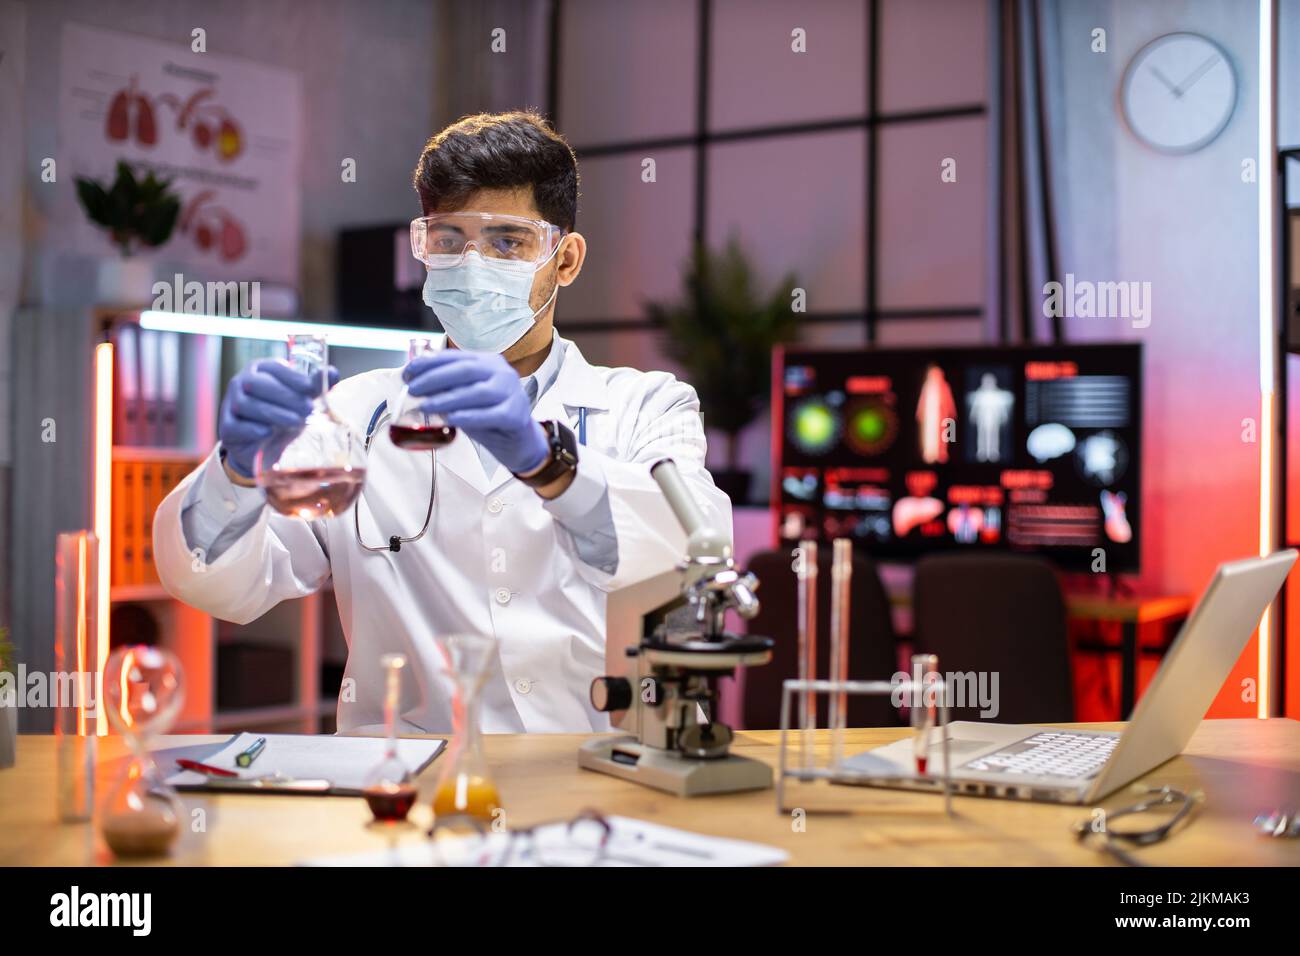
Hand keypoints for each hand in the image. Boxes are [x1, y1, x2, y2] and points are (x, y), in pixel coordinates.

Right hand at [218, 359, 337, 477]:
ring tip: (296, 422)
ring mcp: (230, 404)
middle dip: (286, 397)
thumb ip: (315, 386)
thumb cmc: (282, 415)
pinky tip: (268, 432)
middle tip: (309, 409)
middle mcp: (241, 383)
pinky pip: (236, 426)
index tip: (312, 389)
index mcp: (261, 369)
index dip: (294, 379)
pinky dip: (252, 429)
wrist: (262, 447)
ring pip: (247, 405)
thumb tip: (333, 372)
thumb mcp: (300, 400)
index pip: (275, 369)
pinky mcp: (226, 427)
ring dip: (274, 413)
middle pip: (258, 385)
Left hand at [403, 350, 547, 474]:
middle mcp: (501, 373)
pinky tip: (451, 420)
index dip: (429, 363)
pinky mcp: (516, 415)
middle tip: (414, 390)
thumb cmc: (488, 416)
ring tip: (426, 407)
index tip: (409, 372)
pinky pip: (490, 415)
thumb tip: (416, 386)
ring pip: (477, 392)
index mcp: (488, 362)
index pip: (456, 357)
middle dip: (435, 379)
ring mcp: (512, 393)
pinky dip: (468, 416)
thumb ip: (447, 389)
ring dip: (447, 399)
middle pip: (465, 371)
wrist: (518, 441)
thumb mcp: (466, 398)